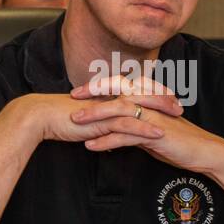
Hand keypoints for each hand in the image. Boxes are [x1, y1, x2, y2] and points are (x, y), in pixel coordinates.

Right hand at [13, 92, 171, 145]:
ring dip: (161, 110)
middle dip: (164, 98)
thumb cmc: (60, 118)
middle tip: (181, 106)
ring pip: (140, 105)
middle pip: (143, 93)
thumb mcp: (86, 117)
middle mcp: (109, 96)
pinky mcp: (102, 120)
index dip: (153, 93)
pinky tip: (160, 134)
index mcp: (107, 94)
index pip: (135, 89)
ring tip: (178, 117)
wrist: (42, 117)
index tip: (169, 99)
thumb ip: (100, 120)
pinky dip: (146, 128)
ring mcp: (107, 107)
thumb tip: (110, 130)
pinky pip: (128, 123)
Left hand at [74, 101, 223, 175]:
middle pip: (117, 92)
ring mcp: (153, 117)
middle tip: (72, 98)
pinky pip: (126, 135)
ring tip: (74, 122)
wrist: (204, 152)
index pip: (122, 87)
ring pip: (119, 111)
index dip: (101, 86)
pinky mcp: (155, 134)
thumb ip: (137, 126)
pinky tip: (91, 146)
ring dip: (95, 116)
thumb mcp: (154, 130)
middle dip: (93, 94)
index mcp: (150, 99)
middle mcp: (151, 103)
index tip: (81, 91)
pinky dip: (107, 140)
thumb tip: (118, 130)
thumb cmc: (180, 142)